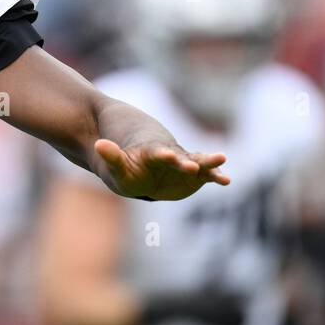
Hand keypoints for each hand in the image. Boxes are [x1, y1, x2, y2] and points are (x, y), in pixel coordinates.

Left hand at [94, 139, 228, 200]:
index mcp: (151, 153)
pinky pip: (206, 175)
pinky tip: (226, 180)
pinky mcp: (194, 174)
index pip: (157, 153)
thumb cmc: (127, 167)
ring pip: (198, 162)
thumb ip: (112, 157)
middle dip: (188, 161)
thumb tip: (98, 144)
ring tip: (223, 163)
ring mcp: (184, 164)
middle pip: (181, 157)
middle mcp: (171, 156)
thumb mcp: (117, 166)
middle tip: (197, 164)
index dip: (162, 154)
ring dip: (209, 163)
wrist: (139, 167)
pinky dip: (216, 176)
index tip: (167, 155)